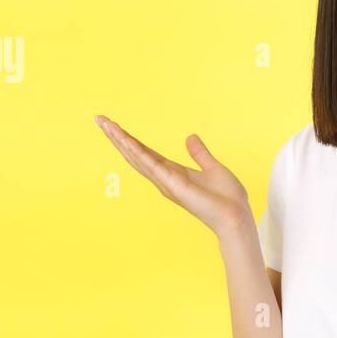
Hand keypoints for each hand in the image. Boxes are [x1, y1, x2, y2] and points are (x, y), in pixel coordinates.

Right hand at [94, 115, 251, 238]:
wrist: (237, 217)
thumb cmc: (227, 198)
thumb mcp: (213, 168)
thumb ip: (200, 154)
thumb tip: (191, 136)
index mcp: (172, 172)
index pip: (145, 152)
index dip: (129, 139)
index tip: (113, 124)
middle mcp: (164, 178)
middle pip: (135, 154)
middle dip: (117, 137)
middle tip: (99, 119)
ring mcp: (166, 182)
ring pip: (138, 157)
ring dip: (121, 141)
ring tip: (105, 125)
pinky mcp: (174, 186)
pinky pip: (152, 166)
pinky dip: (138, 153)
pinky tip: (125, 141)